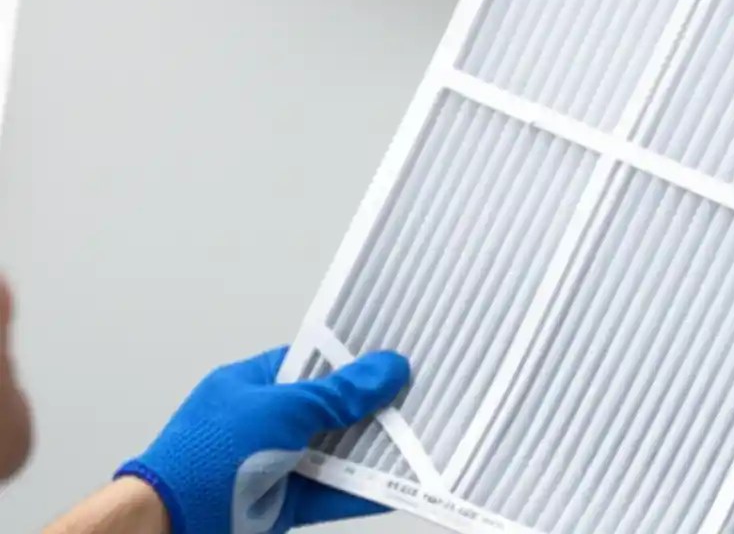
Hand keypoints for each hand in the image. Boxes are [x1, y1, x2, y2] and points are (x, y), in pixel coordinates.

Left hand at [117, 347, 409, 533]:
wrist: (168, 523)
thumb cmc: (206, 454)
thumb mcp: (283, 409)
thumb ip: (340, 393)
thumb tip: (386, 369)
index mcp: (253, 384)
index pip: (312, 365)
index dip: (352, 363)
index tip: (392, 361)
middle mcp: (264, 422)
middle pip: (330, 410)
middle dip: (371, 410)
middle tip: (418, 400)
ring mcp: (272, 464)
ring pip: (334, 453)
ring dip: (371, 451)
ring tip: (420, 442)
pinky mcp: (281, 503)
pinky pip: (331, 493)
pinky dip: (361, 491)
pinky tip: (395, 485)